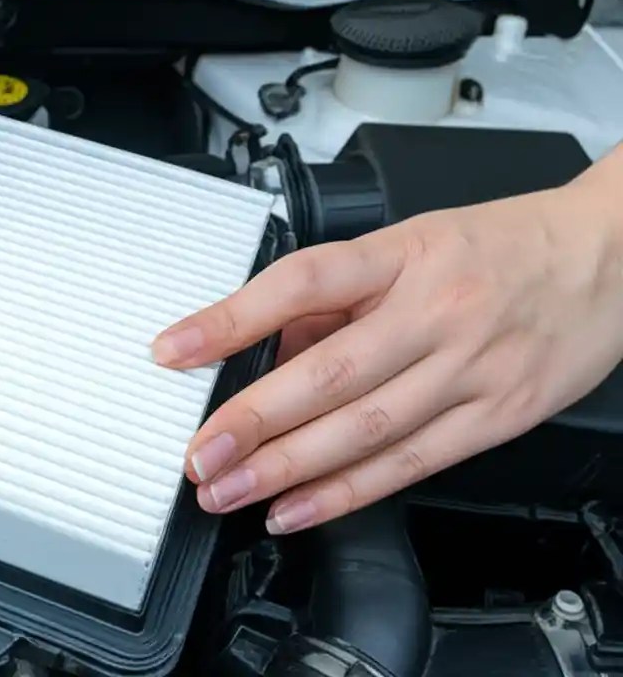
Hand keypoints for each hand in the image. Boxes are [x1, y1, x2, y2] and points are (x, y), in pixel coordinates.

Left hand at [152, 147, 622, 534]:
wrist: (611, 259)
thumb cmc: (501, 248)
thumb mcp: (412, 243)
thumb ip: (337, 295)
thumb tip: (264, 343)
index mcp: (403, 257)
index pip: (302, 283)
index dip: (231, 319)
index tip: (174, 349)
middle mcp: (434, 313)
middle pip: (328, 373)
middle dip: (251, 420)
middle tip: (198, 454)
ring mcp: (468, 370)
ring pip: (364, 429)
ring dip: (286, 468)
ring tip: (228, 489)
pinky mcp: (495, 418)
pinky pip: (410, 463)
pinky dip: (346, 493)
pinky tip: (295, 510)